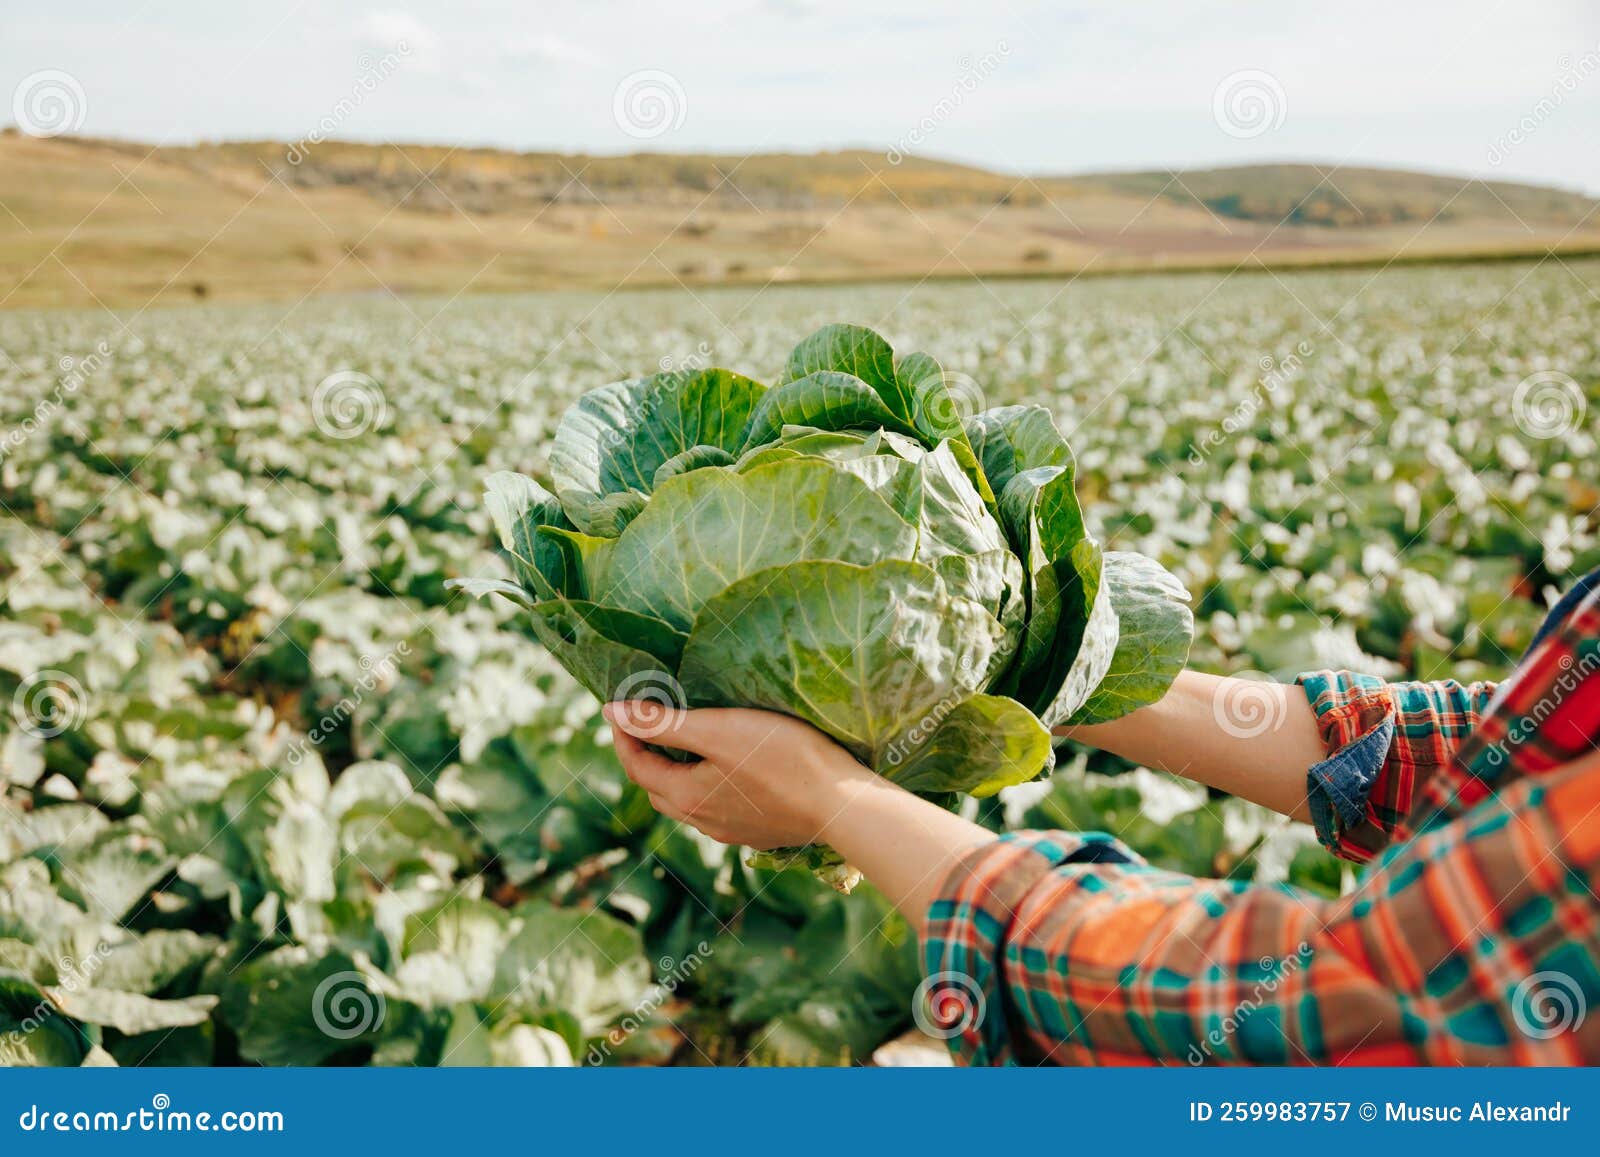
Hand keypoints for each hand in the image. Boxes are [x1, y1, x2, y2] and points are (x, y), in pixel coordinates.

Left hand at [603, 702, 873, 848]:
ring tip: (686, 745)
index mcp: (686, 796)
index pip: (636, 767)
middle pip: (658, 789)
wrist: (841, 805)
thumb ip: (663, 723)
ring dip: (677, 776)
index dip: (623, 736)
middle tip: (648, 724)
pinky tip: (728, 773)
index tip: (620, 707)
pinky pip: (719, 811)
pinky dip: (707, 789)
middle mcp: (703, 822)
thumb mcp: (718, 730)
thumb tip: (610, 712)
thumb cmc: (781, 758)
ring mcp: (733, 832)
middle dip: (646, 757)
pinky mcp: (760, 833)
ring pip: (688, 804)